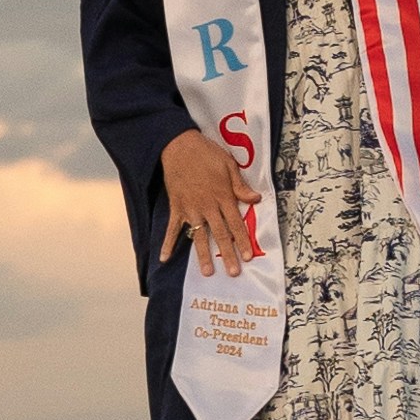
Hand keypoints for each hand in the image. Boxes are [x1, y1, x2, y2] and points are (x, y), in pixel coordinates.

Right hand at [159, 132, 256, 273]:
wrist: (179, 146)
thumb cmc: (207, 153)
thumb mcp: (228, 165)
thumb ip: (240, 185)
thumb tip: (256, 199)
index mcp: (222, 196)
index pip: (235, 224)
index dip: (242, 241)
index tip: (248, 257)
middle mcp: (207, 206)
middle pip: (220, 234)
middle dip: (227, 254)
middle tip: (233, 273)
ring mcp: (190, 208)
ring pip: (198, 235)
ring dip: (202, 255)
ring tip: (207, 272)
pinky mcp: (176, 207)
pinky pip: (171, 229)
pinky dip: (167, 243)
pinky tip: (164, 258)